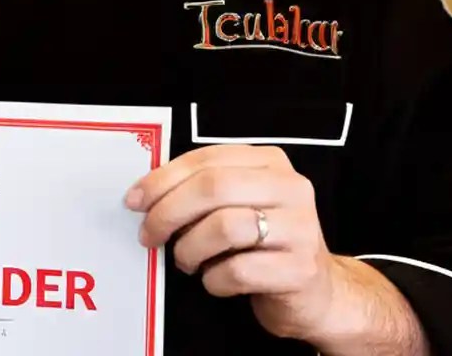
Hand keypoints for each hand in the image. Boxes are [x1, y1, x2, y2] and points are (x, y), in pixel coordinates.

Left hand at [124, 144, 338, 340]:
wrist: (316, 292)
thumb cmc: (266, 245)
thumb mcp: (239, 205)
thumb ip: (202, 190)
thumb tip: (146, 193)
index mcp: (271, 163)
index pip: (207, 159)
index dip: (163, 179)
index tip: (135, 199)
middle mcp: (291, 188)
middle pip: (213, 188)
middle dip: (168, 212)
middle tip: (149, 234)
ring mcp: (300, 228)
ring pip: (225, 227)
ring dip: (190, 249)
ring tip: (187, 260)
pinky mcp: (300, 269)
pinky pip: (238, 270)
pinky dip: (213, 279)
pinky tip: (215, 279)